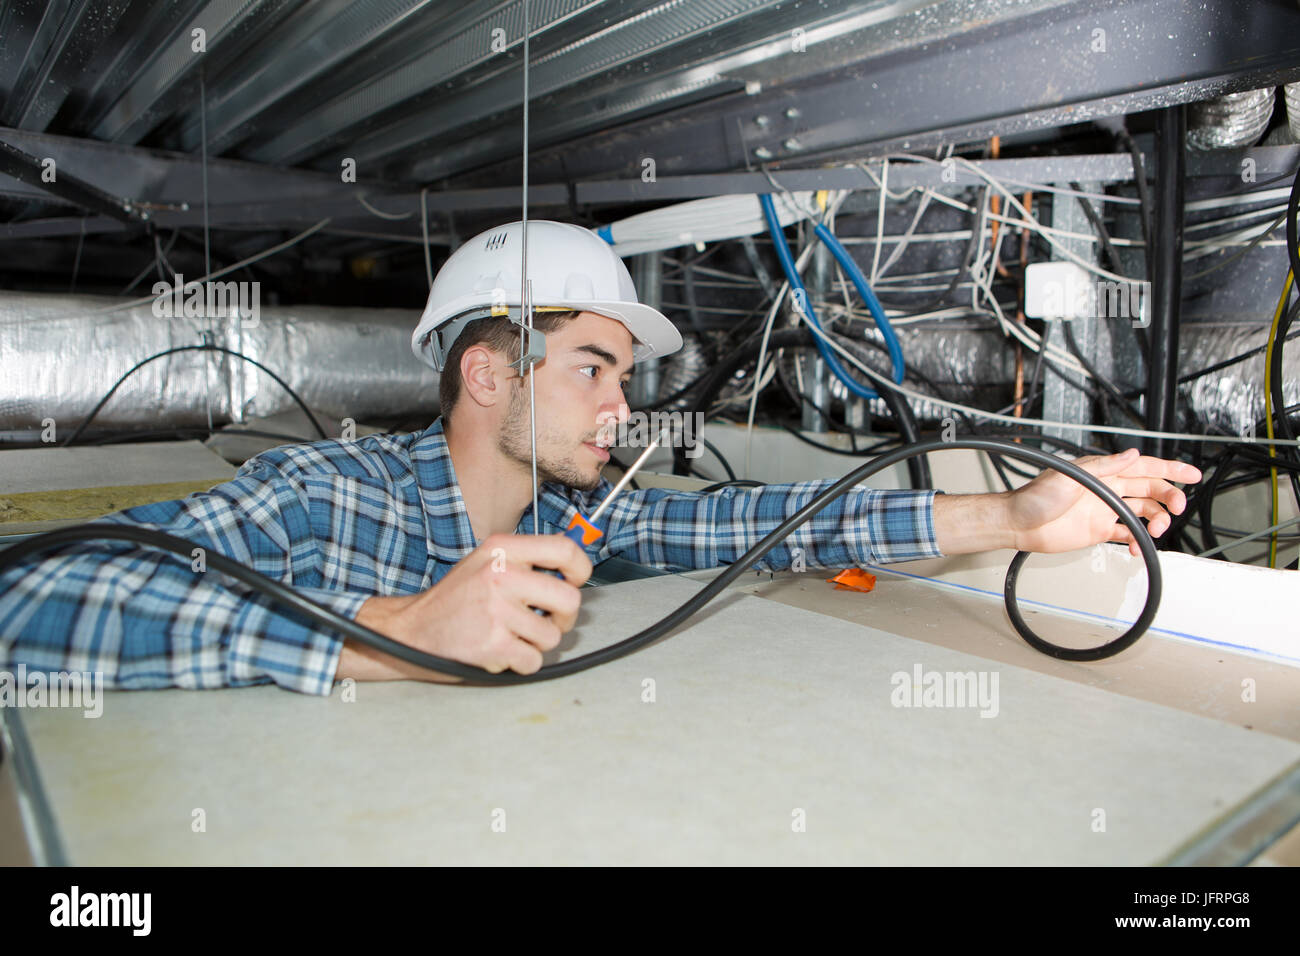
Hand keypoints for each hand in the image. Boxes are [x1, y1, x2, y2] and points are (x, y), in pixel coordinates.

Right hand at [340, 533, 592, 681]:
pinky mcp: (492, 643)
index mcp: (502, 549)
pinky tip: (501, 651)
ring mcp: (496, 609)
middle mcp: (500, 574)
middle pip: (569, 599)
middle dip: (564, 618)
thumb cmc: (455, 598)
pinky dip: (521, 662)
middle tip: (547, 621)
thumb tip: (573, 566)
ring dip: (536, 643)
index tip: (575, 582)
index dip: (581, 569)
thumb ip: (527, 560)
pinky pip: (533, 660)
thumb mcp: (487, 561)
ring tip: (512, 636)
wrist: (412, 630)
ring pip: (552, 636)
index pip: (564, 550)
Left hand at [1006, 447, 1202, 556]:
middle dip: (1169, 497)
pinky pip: (1127, 533)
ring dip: (1156, 521)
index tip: (1192, 474)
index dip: (1170, 469)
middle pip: (1150, 490)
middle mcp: (1107, 489)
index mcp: (1103, 472)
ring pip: (1143, 512)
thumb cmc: (1034, 497)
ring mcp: (1104, 510)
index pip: (1143, 466)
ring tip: (1153, 532)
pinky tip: (1137, 548)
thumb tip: (1131, 454)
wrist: (1017, 524)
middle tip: (1178, 508)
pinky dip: (1138, 541)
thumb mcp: (1069, 477)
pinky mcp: (1099, 530)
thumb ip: (1102, 468)